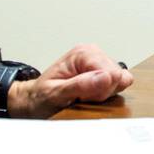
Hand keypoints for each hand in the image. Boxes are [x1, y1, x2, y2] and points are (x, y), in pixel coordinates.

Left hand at [7, 44, 133, 118]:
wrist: (33, 100)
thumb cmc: (41, 97)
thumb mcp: (56, 94)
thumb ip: (82, 85)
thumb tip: (107, 77)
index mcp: (82, 53)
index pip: (111, 73)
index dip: (100, 91)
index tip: (82, 96)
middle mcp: (93, 53)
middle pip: (118, 77)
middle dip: (102, 92)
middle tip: (81, 96)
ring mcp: (99, 62)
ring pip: (120, 81)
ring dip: (104, 94)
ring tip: (83, 95)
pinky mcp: (104, 71)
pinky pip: (118, 84)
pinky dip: (106, 94)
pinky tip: (90, 95)